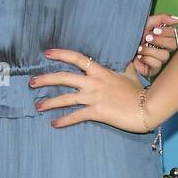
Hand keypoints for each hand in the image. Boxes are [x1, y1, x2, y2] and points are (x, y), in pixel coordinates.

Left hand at [32, 49, 151, 132]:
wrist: (147, 107)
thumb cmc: (139, 92)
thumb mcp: (130, 74)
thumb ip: (123, 67)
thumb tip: (127, 58)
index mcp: (100, 71)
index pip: (76, 58)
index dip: (60, 54)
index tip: (47, 53)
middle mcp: (93, 82)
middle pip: (64, 77)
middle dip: (45, 79)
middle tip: (31, 81)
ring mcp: (94, 97)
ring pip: (65, 98)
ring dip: (49, 102)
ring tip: (37, 105)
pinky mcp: (96, 112)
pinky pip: (76, 116)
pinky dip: (64, 120)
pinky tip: (54, 124)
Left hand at [133, 14, 177, 76]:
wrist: (120, 47)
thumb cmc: (133, 35)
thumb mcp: (146, 23)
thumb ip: (162, 18)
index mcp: (164, 36)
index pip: (175, 33)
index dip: (166, 31)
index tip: (155, 30)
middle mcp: (164, 48)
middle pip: (174, 44)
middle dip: (159, 40)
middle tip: (147, 38)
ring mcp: (159, 59)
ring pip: (165, 55)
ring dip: (150, 50)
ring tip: (139, 48)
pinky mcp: (154, 69)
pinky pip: (157, 65)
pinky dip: (147, 59)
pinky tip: (139, 57)